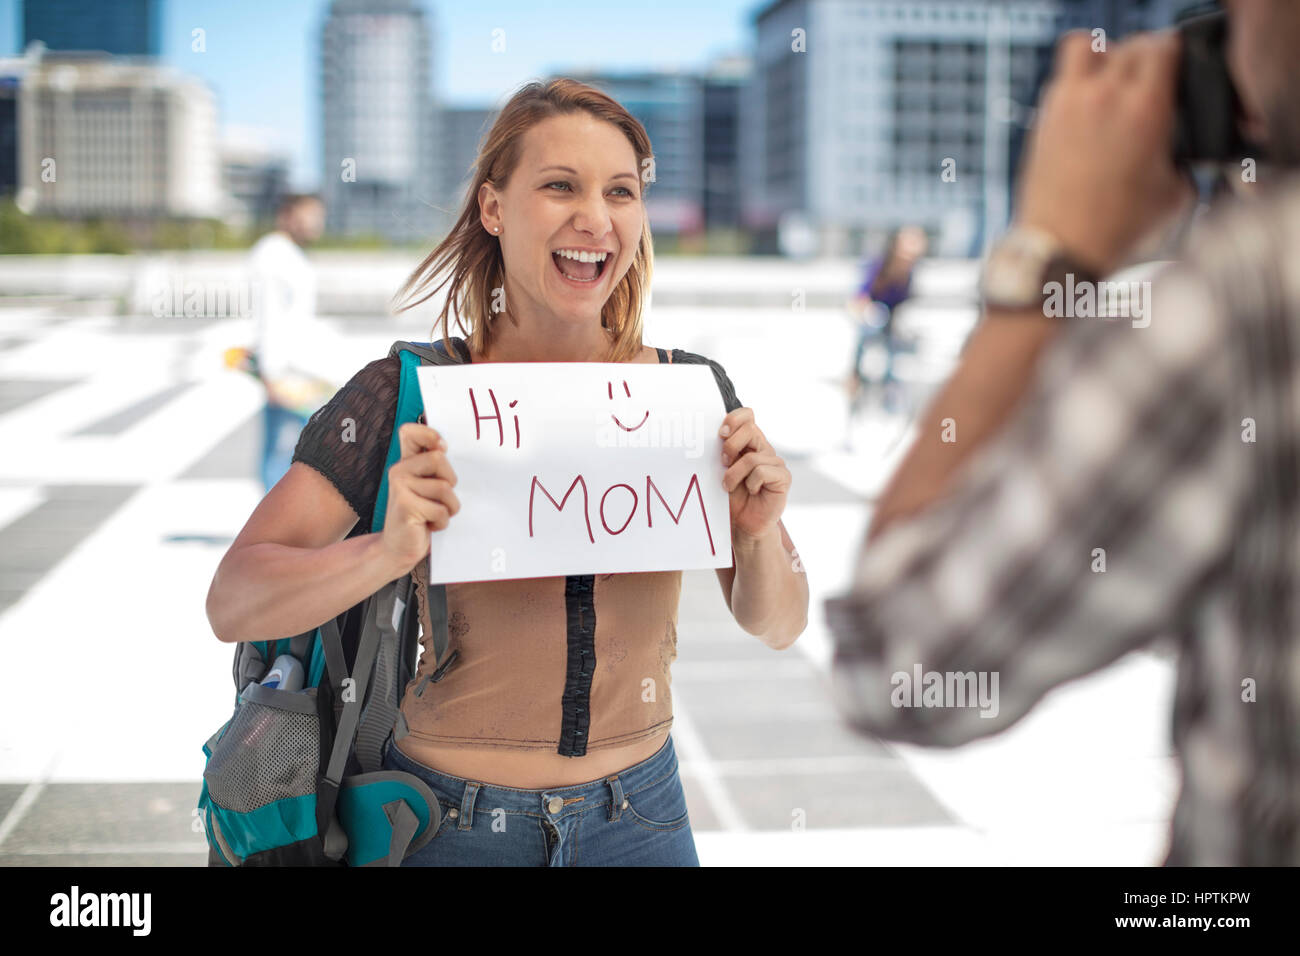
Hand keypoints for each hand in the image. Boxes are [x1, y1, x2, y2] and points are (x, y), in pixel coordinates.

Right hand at [379, 422, 460, 569]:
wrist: (398, 548)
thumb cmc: (420, 517)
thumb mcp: (427, 488)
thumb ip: (435, 468)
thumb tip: (447, 448)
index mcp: (405, 463)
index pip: (410, 432)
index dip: (429, 434)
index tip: (442, 447)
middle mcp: (398, 471)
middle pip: (438, 459)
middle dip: (450, 482)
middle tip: (440, 499)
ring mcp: (399, 488)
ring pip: (444, 488)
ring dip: (448, 508)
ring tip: (433, 515)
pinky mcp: (405, 507)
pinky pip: (441, 510)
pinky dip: (442, 523)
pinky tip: (427, 526)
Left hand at [719, 408, 790, 541]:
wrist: (743, 524)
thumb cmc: (731, 497)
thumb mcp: (721, 470)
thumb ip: (722, 451)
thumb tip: (716, 435)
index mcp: (749, 442)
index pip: (747, 415)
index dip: (734, 419)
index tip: (720, 434)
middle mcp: (764, 448)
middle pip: (750, 429)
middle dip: (730, 446)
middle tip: (723, 462)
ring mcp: (775, 462)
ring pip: (752, 457)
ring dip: (734, 474)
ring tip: (729, 486)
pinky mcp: (783, 477)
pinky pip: (762, 472)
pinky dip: (751, 484)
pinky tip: (752, 492)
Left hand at [1015, 29, 1191, 274]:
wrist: (1061, 247)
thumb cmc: (1117, 228)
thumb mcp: (1175, 194)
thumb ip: (1185, 159)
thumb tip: (1182, 151)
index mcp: (1146, 108)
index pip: (1164, 47)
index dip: (1174, 56)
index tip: (1175, 74)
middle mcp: (1104, 96)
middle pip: (1129, 45)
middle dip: (1144, 58)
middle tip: (1149, 84)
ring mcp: (1068, 104)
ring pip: (1086, 47)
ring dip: (1103, 57)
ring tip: (1113, 84)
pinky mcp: (1043, 120)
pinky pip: (1060, 78)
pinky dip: (1075, 81)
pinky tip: (1087, 108)